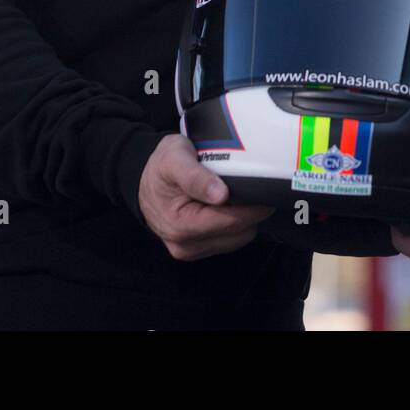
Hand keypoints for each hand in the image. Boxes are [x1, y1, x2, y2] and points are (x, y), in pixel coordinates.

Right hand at [137, 134, 272, 260]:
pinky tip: (229, 204)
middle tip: (253, 186)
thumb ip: (195, 177)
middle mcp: (185, 245)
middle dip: (251, 212)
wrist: (142, 178)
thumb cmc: (160, 166)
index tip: (267, 189)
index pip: (232, 222)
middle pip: (239, 233)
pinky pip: (229, 239)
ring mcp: (192, 250)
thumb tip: (221, 195)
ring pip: (237, 239)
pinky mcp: (198, 248)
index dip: (254, 207)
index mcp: (180, 226)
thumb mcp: (174, 159)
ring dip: (244, 218)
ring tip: (238, 193)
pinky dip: (235, 223)